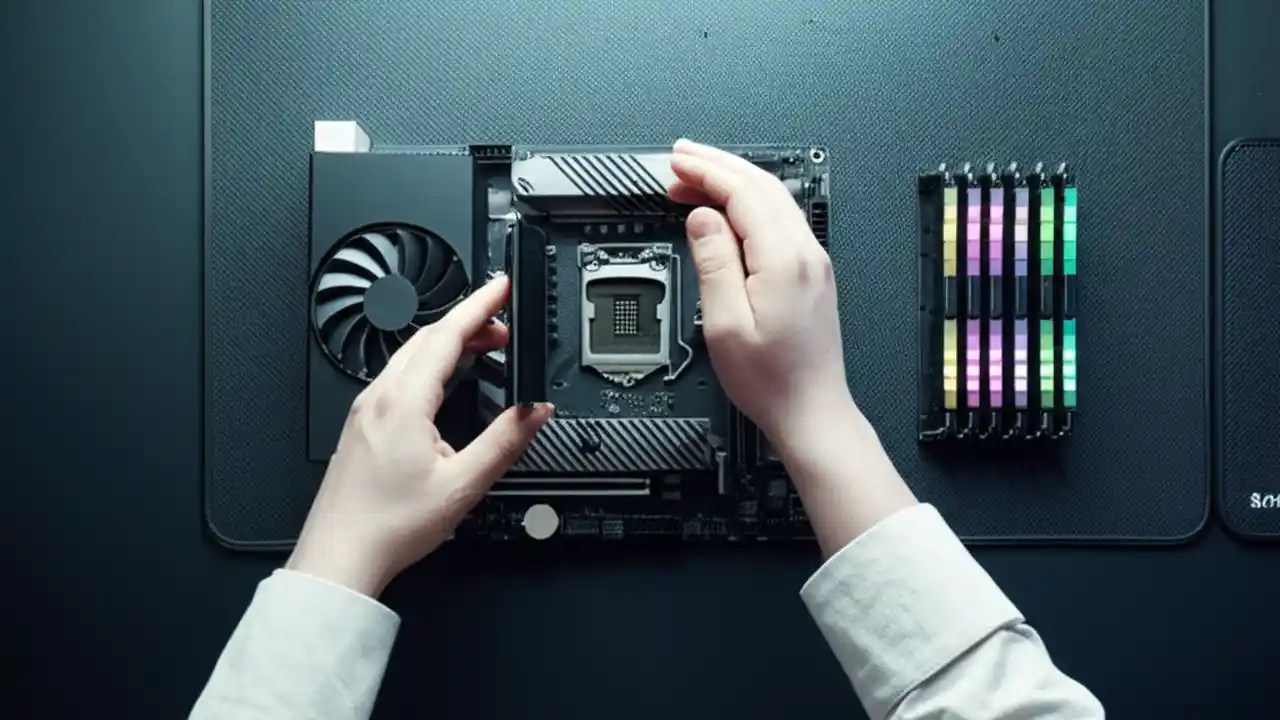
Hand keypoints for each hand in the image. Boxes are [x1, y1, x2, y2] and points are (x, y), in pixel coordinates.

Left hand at [286, 277, 552, 596]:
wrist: (340, 556)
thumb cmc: (389, 526)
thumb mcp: (463, 485)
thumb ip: (506, 441)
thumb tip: (536, 411)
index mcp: (403, 402)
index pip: (447, 334)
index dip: (478, 304)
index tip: (500, 286)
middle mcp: (379, 398)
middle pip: (427, 338)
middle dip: (469, 321)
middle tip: (504, 323)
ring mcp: (365, 410)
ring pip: (410, 355)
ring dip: (449, 342)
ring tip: (483, 348)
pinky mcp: (361, 425)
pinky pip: (398, 376)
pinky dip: (429, 363)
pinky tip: (445, 381)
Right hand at [669, 140, 915, 554]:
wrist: (812, 412)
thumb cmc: (771, 381)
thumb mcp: (725, 325)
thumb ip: (714, 263)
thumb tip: (702, 218)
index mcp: (784, 261)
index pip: (743, 194)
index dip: (707, 173)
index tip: (676, 164)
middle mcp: (806, 254)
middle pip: (762, 187)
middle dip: (718, 166)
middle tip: (680, 157)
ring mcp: (814, 262)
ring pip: (774, 200)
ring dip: (734, 181)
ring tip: (697, 175)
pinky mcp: (812, 274)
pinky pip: (780, 220)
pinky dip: (749, 204)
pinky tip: (728, 210)